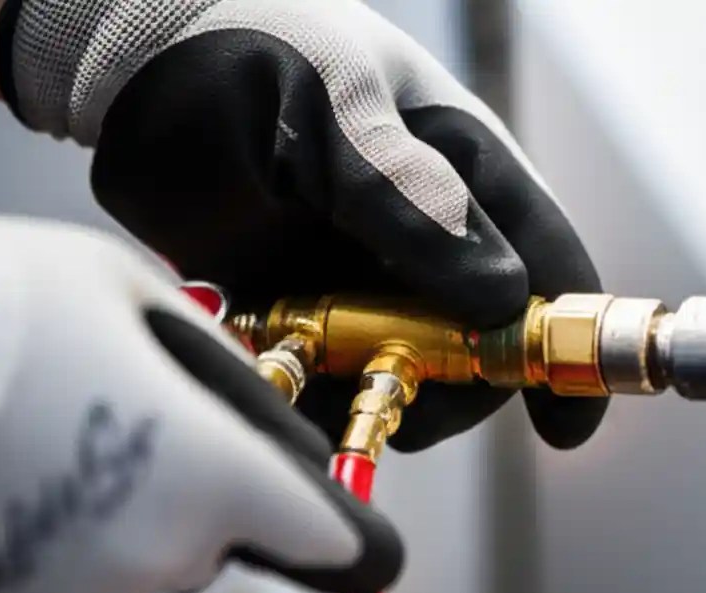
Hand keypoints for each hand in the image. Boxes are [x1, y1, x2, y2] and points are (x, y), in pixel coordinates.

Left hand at [0, 0, 607, 451]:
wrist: (137, 67)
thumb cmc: (256, 54)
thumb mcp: (341, 111)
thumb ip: (416, 201)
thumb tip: (505, 300)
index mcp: (466, 175)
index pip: (549, 266)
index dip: (568, 345)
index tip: (565, 425)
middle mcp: (429, 237)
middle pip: (485, 342)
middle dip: (457, 386)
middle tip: (403, 400)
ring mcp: (367, 279)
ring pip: (411, 372)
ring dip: (382, 399)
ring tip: (322, 387)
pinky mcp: (305, 311)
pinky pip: (333, 380)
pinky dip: (319, 400)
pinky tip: (287, 387)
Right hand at [0, 212, 401, 592]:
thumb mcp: (130, 291)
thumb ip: (220, 364)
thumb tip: (259, 406)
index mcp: (213, 477)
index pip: (338, 543)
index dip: (348, 531)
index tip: (351, 534)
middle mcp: (156, 560)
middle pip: (216, 544)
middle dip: (191, 495)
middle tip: (116, 424)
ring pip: (129, 569)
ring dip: (106, 523)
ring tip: (35, 444)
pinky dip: (34, 559)